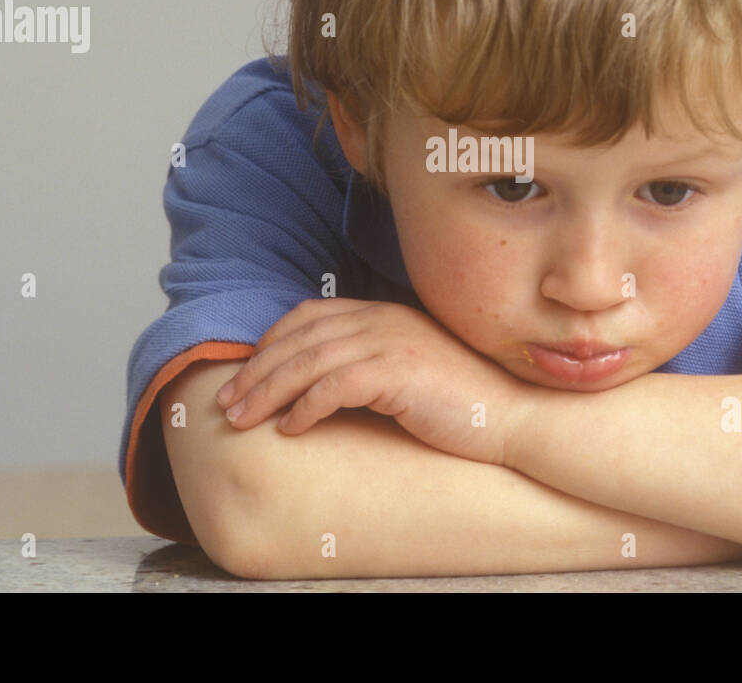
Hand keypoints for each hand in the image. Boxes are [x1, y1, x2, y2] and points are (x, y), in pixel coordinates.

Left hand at [214, 298, 535, 466]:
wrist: (514, 412)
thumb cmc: (463, 398)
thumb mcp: (410, 368)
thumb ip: (372, 361)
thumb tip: (325, 383)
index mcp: (383, 312)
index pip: (309, 315)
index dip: (271, 341)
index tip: (246, 371)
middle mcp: (382, 319)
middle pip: (298, 338)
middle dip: (255, 370)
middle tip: (227, 401)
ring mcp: (389, 342)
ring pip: (307, 362)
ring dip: (267, 392)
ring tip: (243, 419)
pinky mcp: (397, 372)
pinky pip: (334, 387)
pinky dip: (305, 408)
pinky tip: (291, 429)